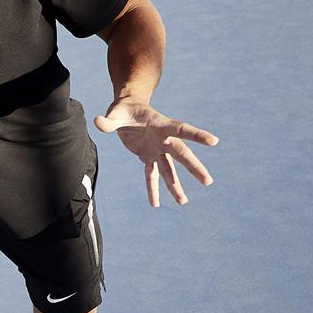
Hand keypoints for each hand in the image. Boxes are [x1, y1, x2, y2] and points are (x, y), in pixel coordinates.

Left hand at [94, 100, 217, 206]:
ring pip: (169, 170)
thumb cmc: (124, 108)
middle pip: (181, 154)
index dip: (197, 135)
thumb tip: (98, 122)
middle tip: (208, 181)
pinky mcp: (147, 157)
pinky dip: (153, 189)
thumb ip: (109, 120)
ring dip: (176, 186)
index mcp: (161, 124)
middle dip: (194, 168)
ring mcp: (157, 149)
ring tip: (183, 202)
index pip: (182, 129)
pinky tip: (156, 204)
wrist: (127, 109)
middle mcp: (163, 139)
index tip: (214, 141)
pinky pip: (151, 175)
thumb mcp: (116, 112)